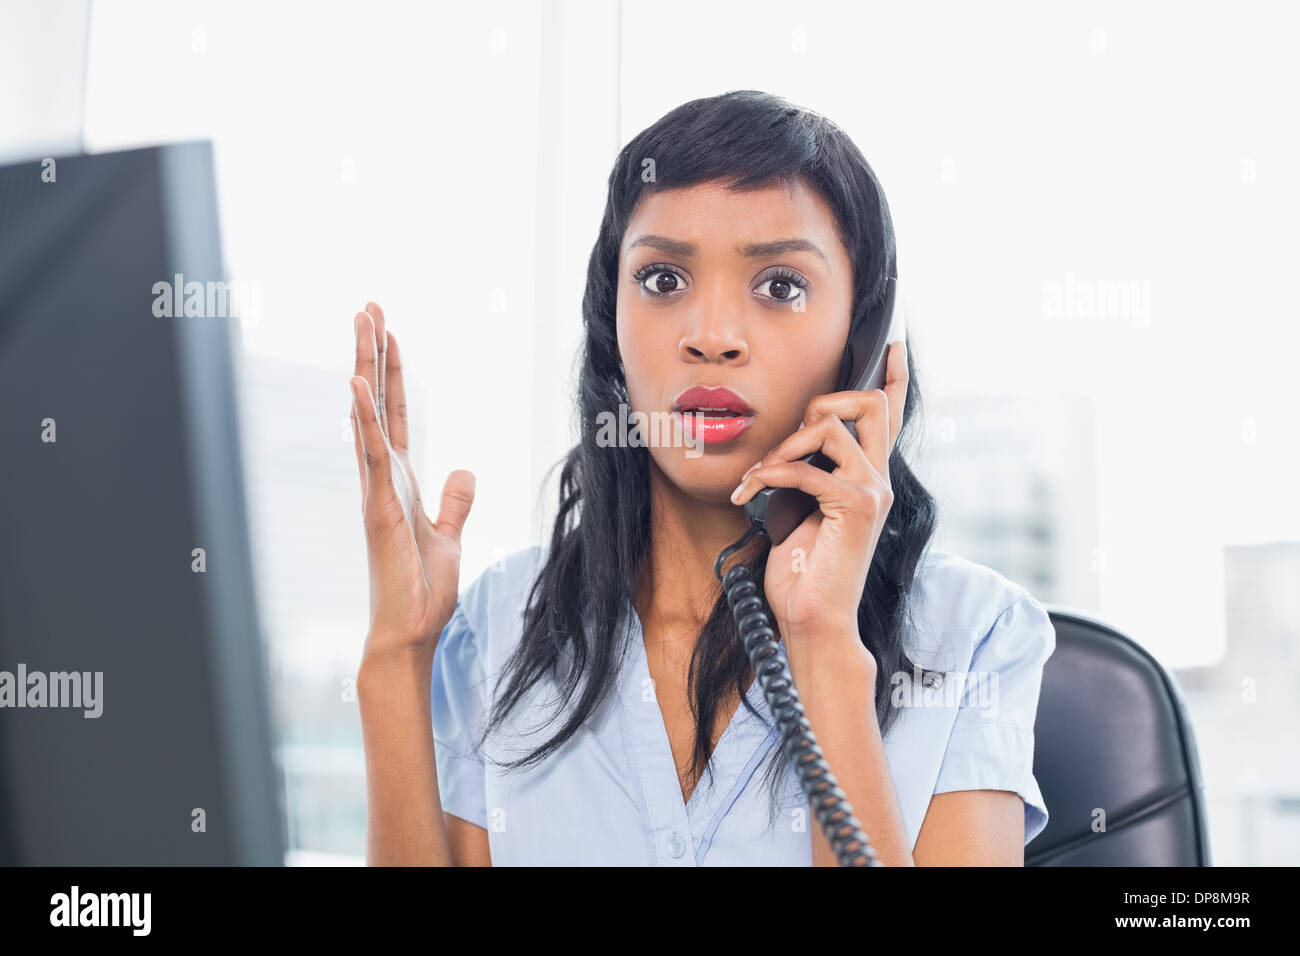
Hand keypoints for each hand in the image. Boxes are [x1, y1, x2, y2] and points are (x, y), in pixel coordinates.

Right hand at [350, 301, 475, 660]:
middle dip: (373, 354)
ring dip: (365, 367)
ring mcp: (376, 490)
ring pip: (367, 416)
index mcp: (399, 481)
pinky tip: (358, 384)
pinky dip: (364, 419)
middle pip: (375, 403)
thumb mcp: (448, 536)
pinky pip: (371, 454)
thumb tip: (464, 471)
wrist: (410, 631)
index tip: (389, 331)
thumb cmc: (422, 590)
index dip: (393, 372)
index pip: (394, 414)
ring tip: (362, 322)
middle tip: (367, 307)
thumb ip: (454, 502)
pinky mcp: (378, 508)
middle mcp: (382, 478)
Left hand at [731, 340, 908, 661]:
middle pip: (868, 402)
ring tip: (756, 479)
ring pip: (831, 426)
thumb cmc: (803, 574)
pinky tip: (749, 494)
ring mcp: (871, 491)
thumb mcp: (799, 512)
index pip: (890, 416)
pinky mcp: (855, 507)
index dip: (893, 377)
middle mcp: (878, 479)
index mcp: (867, 478)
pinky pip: (807, 468)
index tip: (893, 344)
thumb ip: (803, 475)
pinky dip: (770, 475)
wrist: (812, 619)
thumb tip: (784, 448)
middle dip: (819, 405)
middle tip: (784, 445)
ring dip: (783, 446)